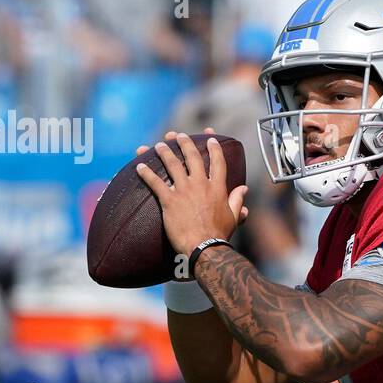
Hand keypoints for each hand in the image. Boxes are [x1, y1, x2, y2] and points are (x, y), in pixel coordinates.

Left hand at [135, 131, 247, 260]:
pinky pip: (155, 183)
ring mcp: (183, 191)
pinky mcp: (169, 200)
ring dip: (164, 152)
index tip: (211, 138)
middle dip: (185, 143)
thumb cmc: (219, 234)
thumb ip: (237, 200)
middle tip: (178, 135)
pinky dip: (146, 173)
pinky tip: (139, 166)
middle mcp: (200, 184)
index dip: (214, 148)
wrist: (204, 247)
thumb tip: (244, 189)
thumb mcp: (233, 216)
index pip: (217, 162)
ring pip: (172, 165)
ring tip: (159, 145)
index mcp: (217, 188)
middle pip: (192, 157)